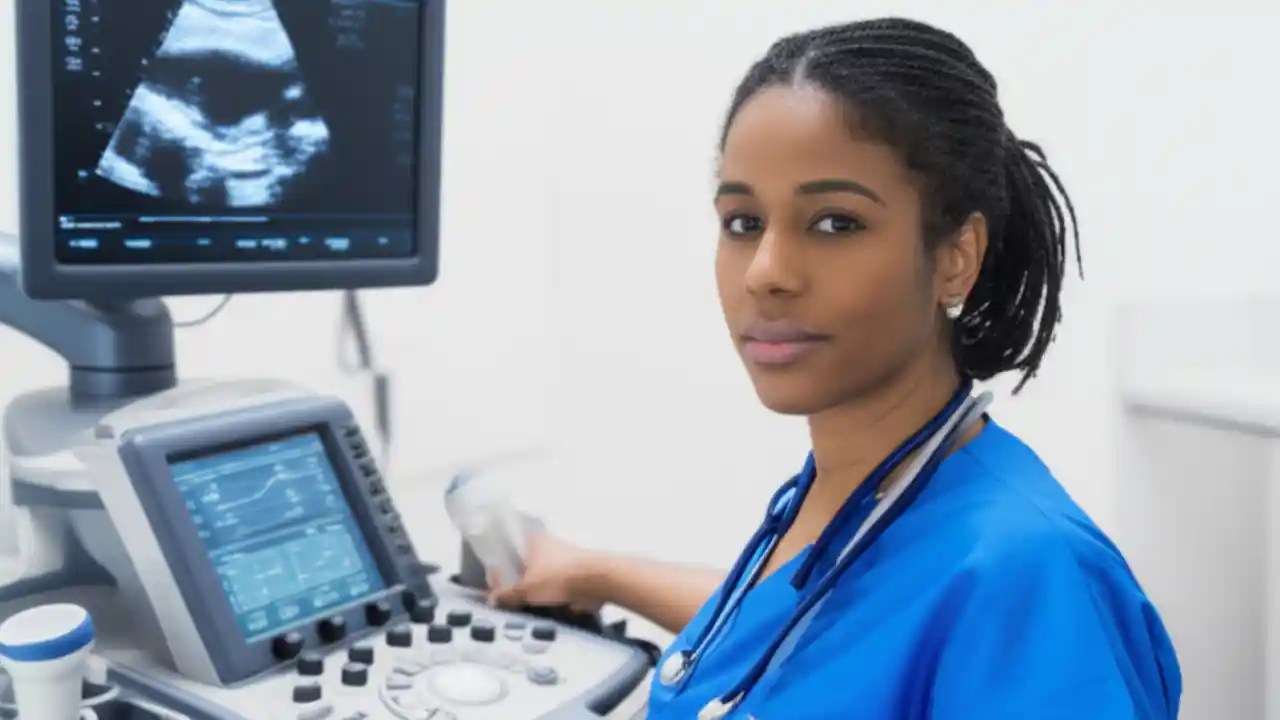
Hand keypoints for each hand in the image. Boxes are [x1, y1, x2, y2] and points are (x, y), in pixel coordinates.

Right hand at [487, 532, 605, 613]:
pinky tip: (548, 614)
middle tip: (511, 605)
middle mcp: (549, 546)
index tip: (496, 590)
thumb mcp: (526, 589)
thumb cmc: (557, 578)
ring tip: (529, 613)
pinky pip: (559, 590)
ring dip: (538, 596)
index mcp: (533, 541)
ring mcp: (565, 561)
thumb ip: (507, 594)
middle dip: (521, 587)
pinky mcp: (578, 575)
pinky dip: (554, 601)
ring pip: (544, 581)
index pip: (509, 554)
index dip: (500, 572)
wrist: (598, 581)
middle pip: (527, 569)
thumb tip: (492, 599)